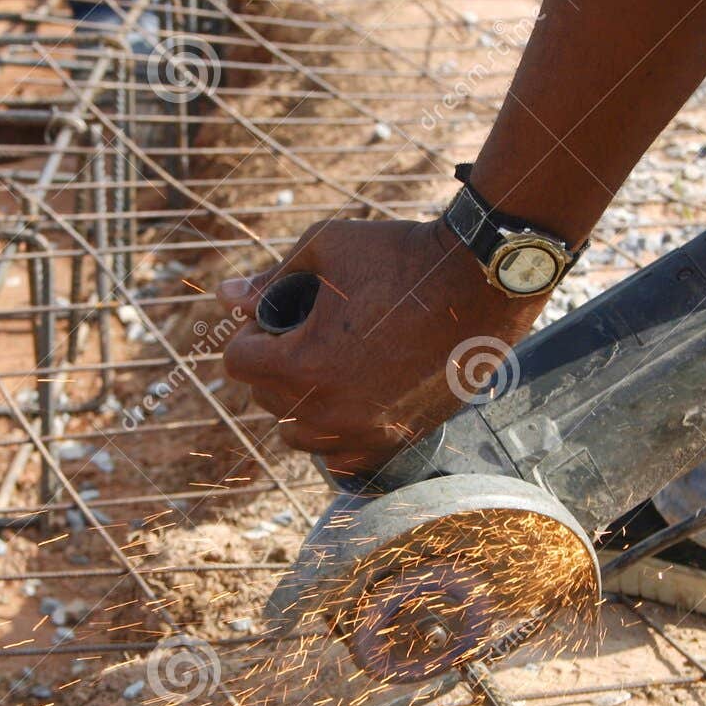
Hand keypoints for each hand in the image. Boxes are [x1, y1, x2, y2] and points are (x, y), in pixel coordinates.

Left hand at [221, 217, 545, 476]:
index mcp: (302, 366)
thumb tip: (223, 296)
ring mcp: (365, 433)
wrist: (481, 282)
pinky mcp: (397, 441)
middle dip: (276, 363)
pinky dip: (338, 431)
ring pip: (299, 434)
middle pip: (265, 398)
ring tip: (331, 362)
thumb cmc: (402, 256)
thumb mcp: (326, 248)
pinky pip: (341, 456)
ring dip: (302, 401)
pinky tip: (354, 394)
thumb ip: (270, 278)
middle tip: (311, 330)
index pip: (236, 362)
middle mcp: (328, 412)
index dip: (251, 332)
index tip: (277, 315)